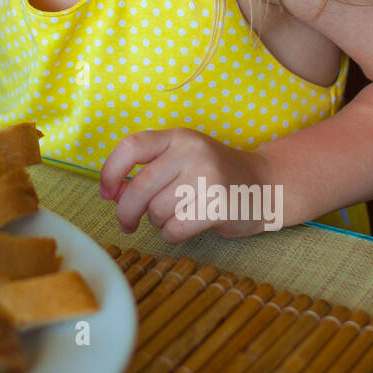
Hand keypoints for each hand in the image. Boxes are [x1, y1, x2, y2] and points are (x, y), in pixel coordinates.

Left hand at [98, 128, 281, 241]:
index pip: (131, 147)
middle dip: (126, 211)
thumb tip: (112, 193)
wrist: (266, 185)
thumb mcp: (183, 158)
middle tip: (127, 223)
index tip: (106, 192)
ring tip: (175, 215)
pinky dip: (172, 234)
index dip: (110, 172)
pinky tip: (185, 226)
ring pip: (156, 211)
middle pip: (139, 187)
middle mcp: (191, 152)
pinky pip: (174, 229)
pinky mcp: (218, 206)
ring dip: (158, 222)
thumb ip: (148, 169)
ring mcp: (207, 178)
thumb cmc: (213, 175)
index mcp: (177, 137)